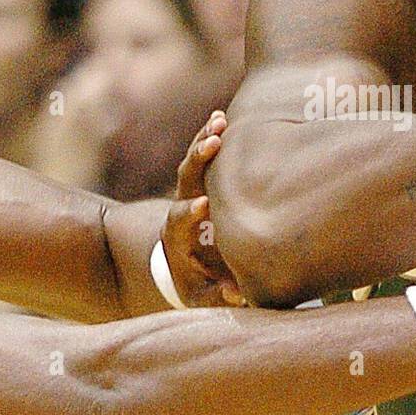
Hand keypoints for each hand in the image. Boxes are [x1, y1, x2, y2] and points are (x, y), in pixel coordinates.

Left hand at [162, 111, 245, 307]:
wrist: (182, 264)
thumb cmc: (199, 284)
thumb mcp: (204, 296)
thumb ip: (219, 296)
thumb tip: (237, 293)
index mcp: (178, 238)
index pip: (179, 221)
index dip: (189, 212)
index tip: (203, 204)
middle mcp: (181, 208)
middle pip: (184, 181)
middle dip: (197, 161)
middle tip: (213, 144)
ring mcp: (190, 192)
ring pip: (193, 162)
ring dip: (204, 140)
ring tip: (219, 120)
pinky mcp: (201, 182)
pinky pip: (204, 156)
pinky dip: (210, 136)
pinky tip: (222, 117)